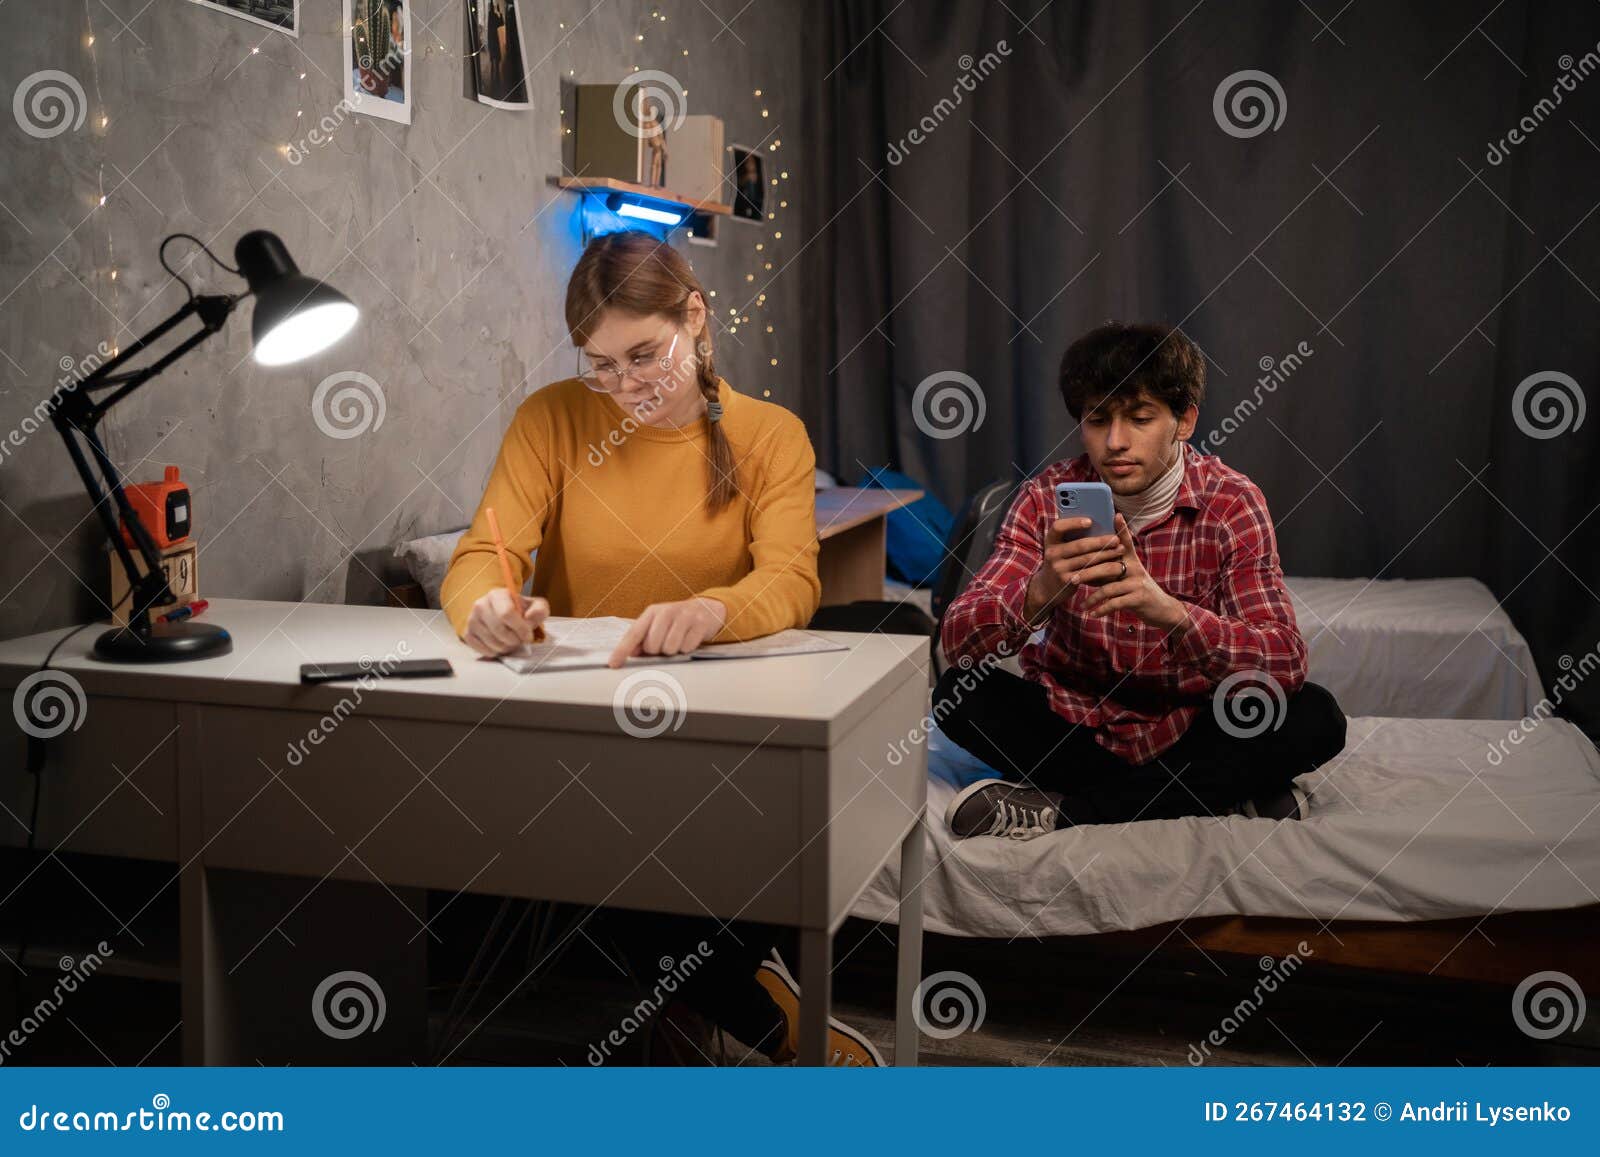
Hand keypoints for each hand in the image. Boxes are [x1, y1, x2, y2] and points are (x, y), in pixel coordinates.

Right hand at [464, 588, 549, 656]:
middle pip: (499, 630)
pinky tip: (501, 644)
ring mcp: (472, 620)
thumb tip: (531, 617)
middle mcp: (480, 605)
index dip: (520, 628)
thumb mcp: (535, 606)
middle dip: (514, 640)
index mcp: (497, 595)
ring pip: (492, 642)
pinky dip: (496, 652)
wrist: (500, 613)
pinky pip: (484, 650)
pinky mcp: (468, 634)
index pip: (506, 613)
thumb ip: (539, 610)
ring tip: (511, 641)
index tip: (528, 636)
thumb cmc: (519, 610)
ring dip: (506, 647)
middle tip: (520, 640)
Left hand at [608, 597, 727, 667]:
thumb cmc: (677, 621)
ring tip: (677, 642)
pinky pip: (687, 647)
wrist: (706, 609)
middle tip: (664, 644)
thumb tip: (632, 653)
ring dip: (673, 650)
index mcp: (652, 612)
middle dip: (657, 651)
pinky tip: (689, 639)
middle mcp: (666, 611)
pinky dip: (687, 648)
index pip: (634, 633)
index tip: (614, 664)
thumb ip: (643, 639)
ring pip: (670, 647)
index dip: (622, 650)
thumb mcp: (658, 625)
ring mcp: (684, 616)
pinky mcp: (700, 623)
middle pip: (652, 645)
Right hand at [1025, 515, 1130, 619]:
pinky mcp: (1067, 581)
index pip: (1058, 527)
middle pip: (1079, 545)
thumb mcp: (1060, 549)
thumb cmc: (1061, 562)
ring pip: (1087, 560)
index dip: (1073, 523)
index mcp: (1051, 541)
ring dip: (1106, 554)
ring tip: (1120, 550)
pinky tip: (1115, 567)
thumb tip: (1100, 525)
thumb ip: (1073, 539)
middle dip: (1100, 541)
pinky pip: (1089, 574)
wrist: (1047, 587)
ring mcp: (1059, 568)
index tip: (1090, 521)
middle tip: (1116, 539)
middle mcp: (1052, 554)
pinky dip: (1104, 570)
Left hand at [1079, 514, 1188, 630]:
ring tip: (1083, 605)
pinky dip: (1102, 609)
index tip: (1116, 515)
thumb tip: (1085, 569)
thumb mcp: (1126, 578)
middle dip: (1088, 573)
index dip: (1122, 528)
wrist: (1161, 609)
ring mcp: (1138, 584)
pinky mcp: (1139, 598)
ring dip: (1093, 598)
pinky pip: (1115, 603)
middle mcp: (1136, 569)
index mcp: (1133, 561)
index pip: (1127, 542)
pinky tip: (1093, 613)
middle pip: (1108, 567)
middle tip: (1072, 578)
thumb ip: (1110, 571)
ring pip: (1109, 588)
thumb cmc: (1136, 591)